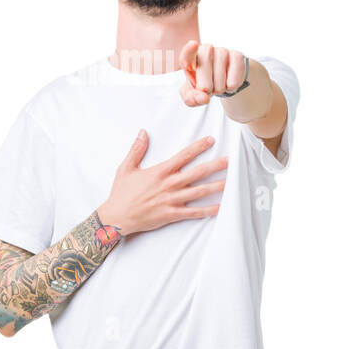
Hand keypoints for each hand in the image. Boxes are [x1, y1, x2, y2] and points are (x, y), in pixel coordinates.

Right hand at [97, 131, 227, 235]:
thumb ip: (137, 150)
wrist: (117, 216)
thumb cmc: (121, 193)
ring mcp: (172, 200)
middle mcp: (168, 185)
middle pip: (197, 173)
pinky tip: (220, 207)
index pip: (183, 156)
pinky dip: (208, 210)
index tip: (211, 140)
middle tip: (229, 160)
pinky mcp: (172, 214)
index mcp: (160, 172)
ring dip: (216, 186)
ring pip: (199, 191)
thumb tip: (142, 132)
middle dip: (215, 165)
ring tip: (231, 180)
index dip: (198, 147)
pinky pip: (194, 212)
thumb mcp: (126, 168)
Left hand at [179, 40, 246, 105]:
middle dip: (206, 85)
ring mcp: (222, 51)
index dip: (189, 50)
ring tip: (219, 87)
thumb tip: (204, 98)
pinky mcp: (237, 55)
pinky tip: (230, 83)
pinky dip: (232, 85)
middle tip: (209, 90)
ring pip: (220, 73)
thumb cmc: (204, 84)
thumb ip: (192, 98)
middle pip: (204, 66)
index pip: (187, 54)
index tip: (193, 44)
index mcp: (190, 58)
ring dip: (220, 87)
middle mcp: (205, 50)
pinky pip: (235, 74)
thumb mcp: (193, 95)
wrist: (224, 81)